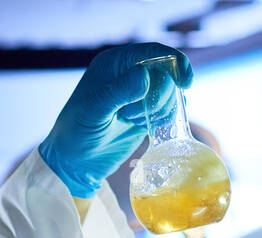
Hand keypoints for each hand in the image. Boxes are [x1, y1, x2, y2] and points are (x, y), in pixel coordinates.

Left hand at [39, 43, 192, 198]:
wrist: (76, 161)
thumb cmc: (76, 132)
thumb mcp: (95, 111)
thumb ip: (119, 92)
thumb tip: (145, 75)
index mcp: (115, 63)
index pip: (153, 52)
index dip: (174, 62)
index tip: (185, 82)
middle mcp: (129, 74)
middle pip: (166, 75)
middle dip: (158, 96)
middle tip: (132, 115)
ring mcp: (139, 95)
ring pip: (169, 94)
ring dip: (158, 110)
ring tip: (132, 121)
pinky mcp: (145, 114)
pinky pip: (168, 110)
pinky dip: (163, 119)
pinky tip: (143, 127)